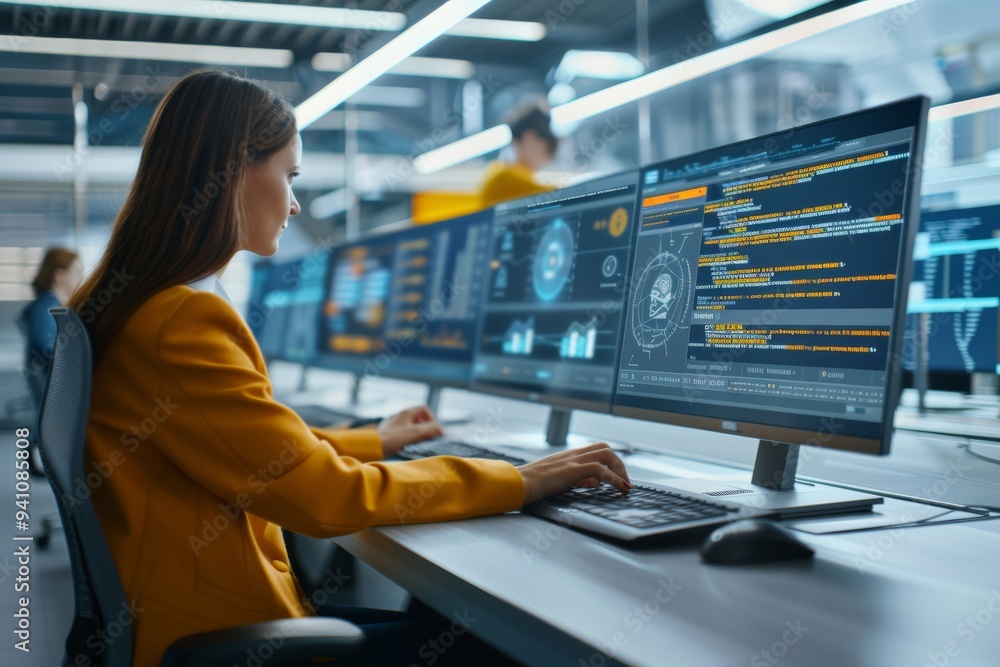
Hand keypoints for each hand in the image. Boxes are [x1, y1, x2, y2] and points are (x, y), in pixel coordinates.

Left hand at [376, 406, 442, 456]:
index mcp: (406, 413)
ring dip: (415, 434)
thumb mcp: (415, 434)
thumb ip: (430, 430)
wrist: (370, 447)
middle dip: (424, 427)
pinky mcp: (386, 434)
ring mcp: (391, 425)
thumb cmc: (392, 439)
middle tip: (427, 438)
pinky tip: (404, 448)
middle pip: (416, 418)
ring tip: (417, 445)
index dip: (431, 418)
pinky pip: (400, 434)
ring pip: (408, 426)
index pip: (424, 409)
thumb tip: (441, 429)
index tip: (433, 430)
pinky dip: (406, 439)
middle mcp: (398, 416)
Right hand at [516, 442, 630, 504]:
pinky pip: (600, 469)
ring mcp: (572, 460)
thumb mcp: (559, 480)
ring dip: (620, 470)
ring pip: (606, 453)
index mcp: (569, 456)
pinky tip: (620, 488)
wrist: (518, 484)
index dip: (611, 462)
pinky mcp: (571, 470)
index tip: (619, 478)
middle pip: (605, 448)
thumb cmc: (533, 485)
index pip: (597, 450)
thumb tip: (595, 483)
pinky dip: (614, 478)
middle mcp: (572, 454)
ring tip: (625, 486)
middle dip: (619, 464)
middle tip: (624, 481)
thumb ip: (578, 479)